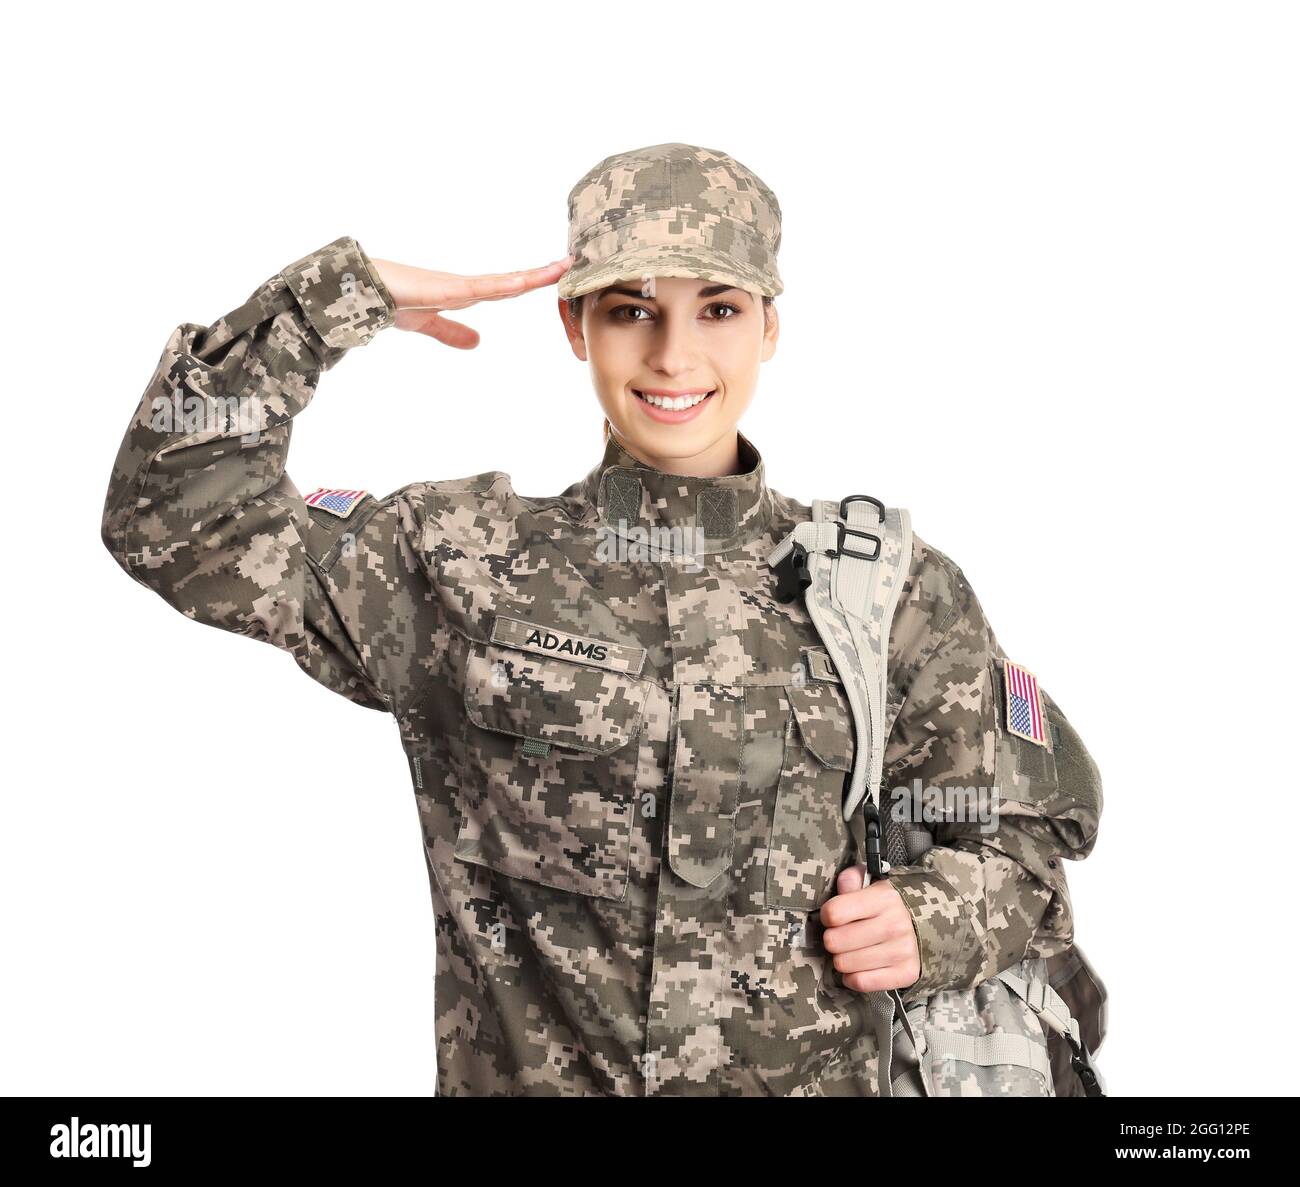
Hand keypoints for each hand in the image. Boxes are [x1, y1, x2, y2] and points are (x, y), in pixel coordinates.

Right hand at [367, 254, 572, 347]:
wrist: (358, 291)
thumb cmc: (389, 300)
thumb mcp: (427, 324)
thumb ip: (451, 332)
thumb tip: (478, 342)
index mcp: (464, 293)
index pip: (507, 287)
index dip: (532, 281)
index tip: (559, 274)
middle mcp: (465, 285)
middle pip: (512, 280)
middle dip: (542, 273)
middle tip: (572, 262)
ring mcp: (455, 285)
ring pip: (502, 281)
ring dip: (531, 275)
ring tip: (561, 266)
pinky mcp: (442, 290)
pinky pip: (478, 288)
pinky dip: (501, 285)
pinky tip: (522, 282)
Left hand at [820, 864, 921, 992]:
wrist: (925, 927)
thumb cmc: (888, 906)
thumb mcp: (872, 884)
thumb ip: (853, 879)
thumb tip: (843, 885)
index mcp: (884, 898)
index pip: (834, 913)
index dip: (827, 915)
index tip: (833, 917)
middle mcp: (895, 925)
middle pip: (834, 941)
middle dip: (832, 939)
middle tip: (841, 937)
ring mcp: (902, 951)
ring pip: (844, 963)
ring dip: (842, 959)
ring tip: (851, 951)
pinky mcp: (906, 974)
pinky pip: (861, 982)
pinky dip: (852, 978)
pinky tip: (857, 968)